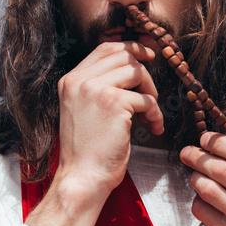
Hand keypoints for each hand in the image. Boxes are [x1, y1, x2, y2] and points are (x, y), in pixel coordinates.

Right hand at [25, 39, 163, 225]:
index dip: (130, 48)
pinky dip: (155, 114)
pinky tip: (153, 128)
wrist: (82, 178)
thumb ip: (99, 88)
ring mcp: (96, 89)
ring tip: (150, 114)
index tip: (147, 53)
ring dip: (151, 92)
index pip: (104, 48)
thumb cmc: (87, 151)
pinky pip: (147, 99)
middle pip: (123, 55)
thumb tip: (130, 67)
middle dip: (145, 67)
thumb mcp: (84, 110)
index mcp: (70, 80)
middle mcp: (80, 80)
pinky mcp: (114, 103)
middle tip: (155, 83)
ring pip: (137, 72)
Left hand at [180, 127, 225, 225]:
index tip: (205, 138)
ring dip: (195, 177)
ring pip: (207, 189)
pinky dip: (197, 200)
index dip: (218, 141)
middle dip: (198, 156)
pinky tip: (203, 198)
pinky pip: (203, 210)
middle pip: (220, 169)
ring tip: (195, 174)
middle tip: (188, 152)